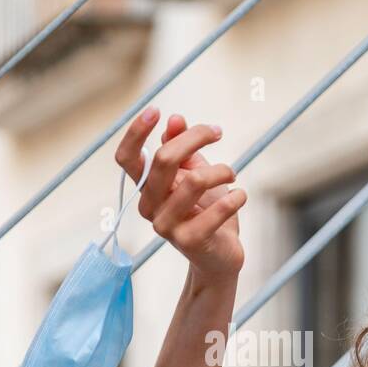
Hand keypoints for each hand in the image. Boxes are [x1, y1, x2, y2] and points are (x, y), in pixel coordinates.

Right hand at [114, 108, 247, 279]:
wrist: (220, 256)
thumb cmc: (206, 210)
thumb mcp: (194, 173)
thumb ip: (182, 148)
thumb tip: (174, 119)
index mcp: (146, 188)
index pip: (127, 158)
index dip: (136, 132)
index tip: (156, 110)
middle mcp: (150, 207)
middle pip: (164, 159)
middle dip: (195, 137)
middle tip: (218, 132)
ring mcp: (167, 226)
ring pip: (194, 180)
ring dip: (222, 170)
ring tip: (232, 174)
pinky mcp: (190, 241)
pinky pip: (217, 209)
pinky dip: (235, 197)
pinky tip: (240, 196)